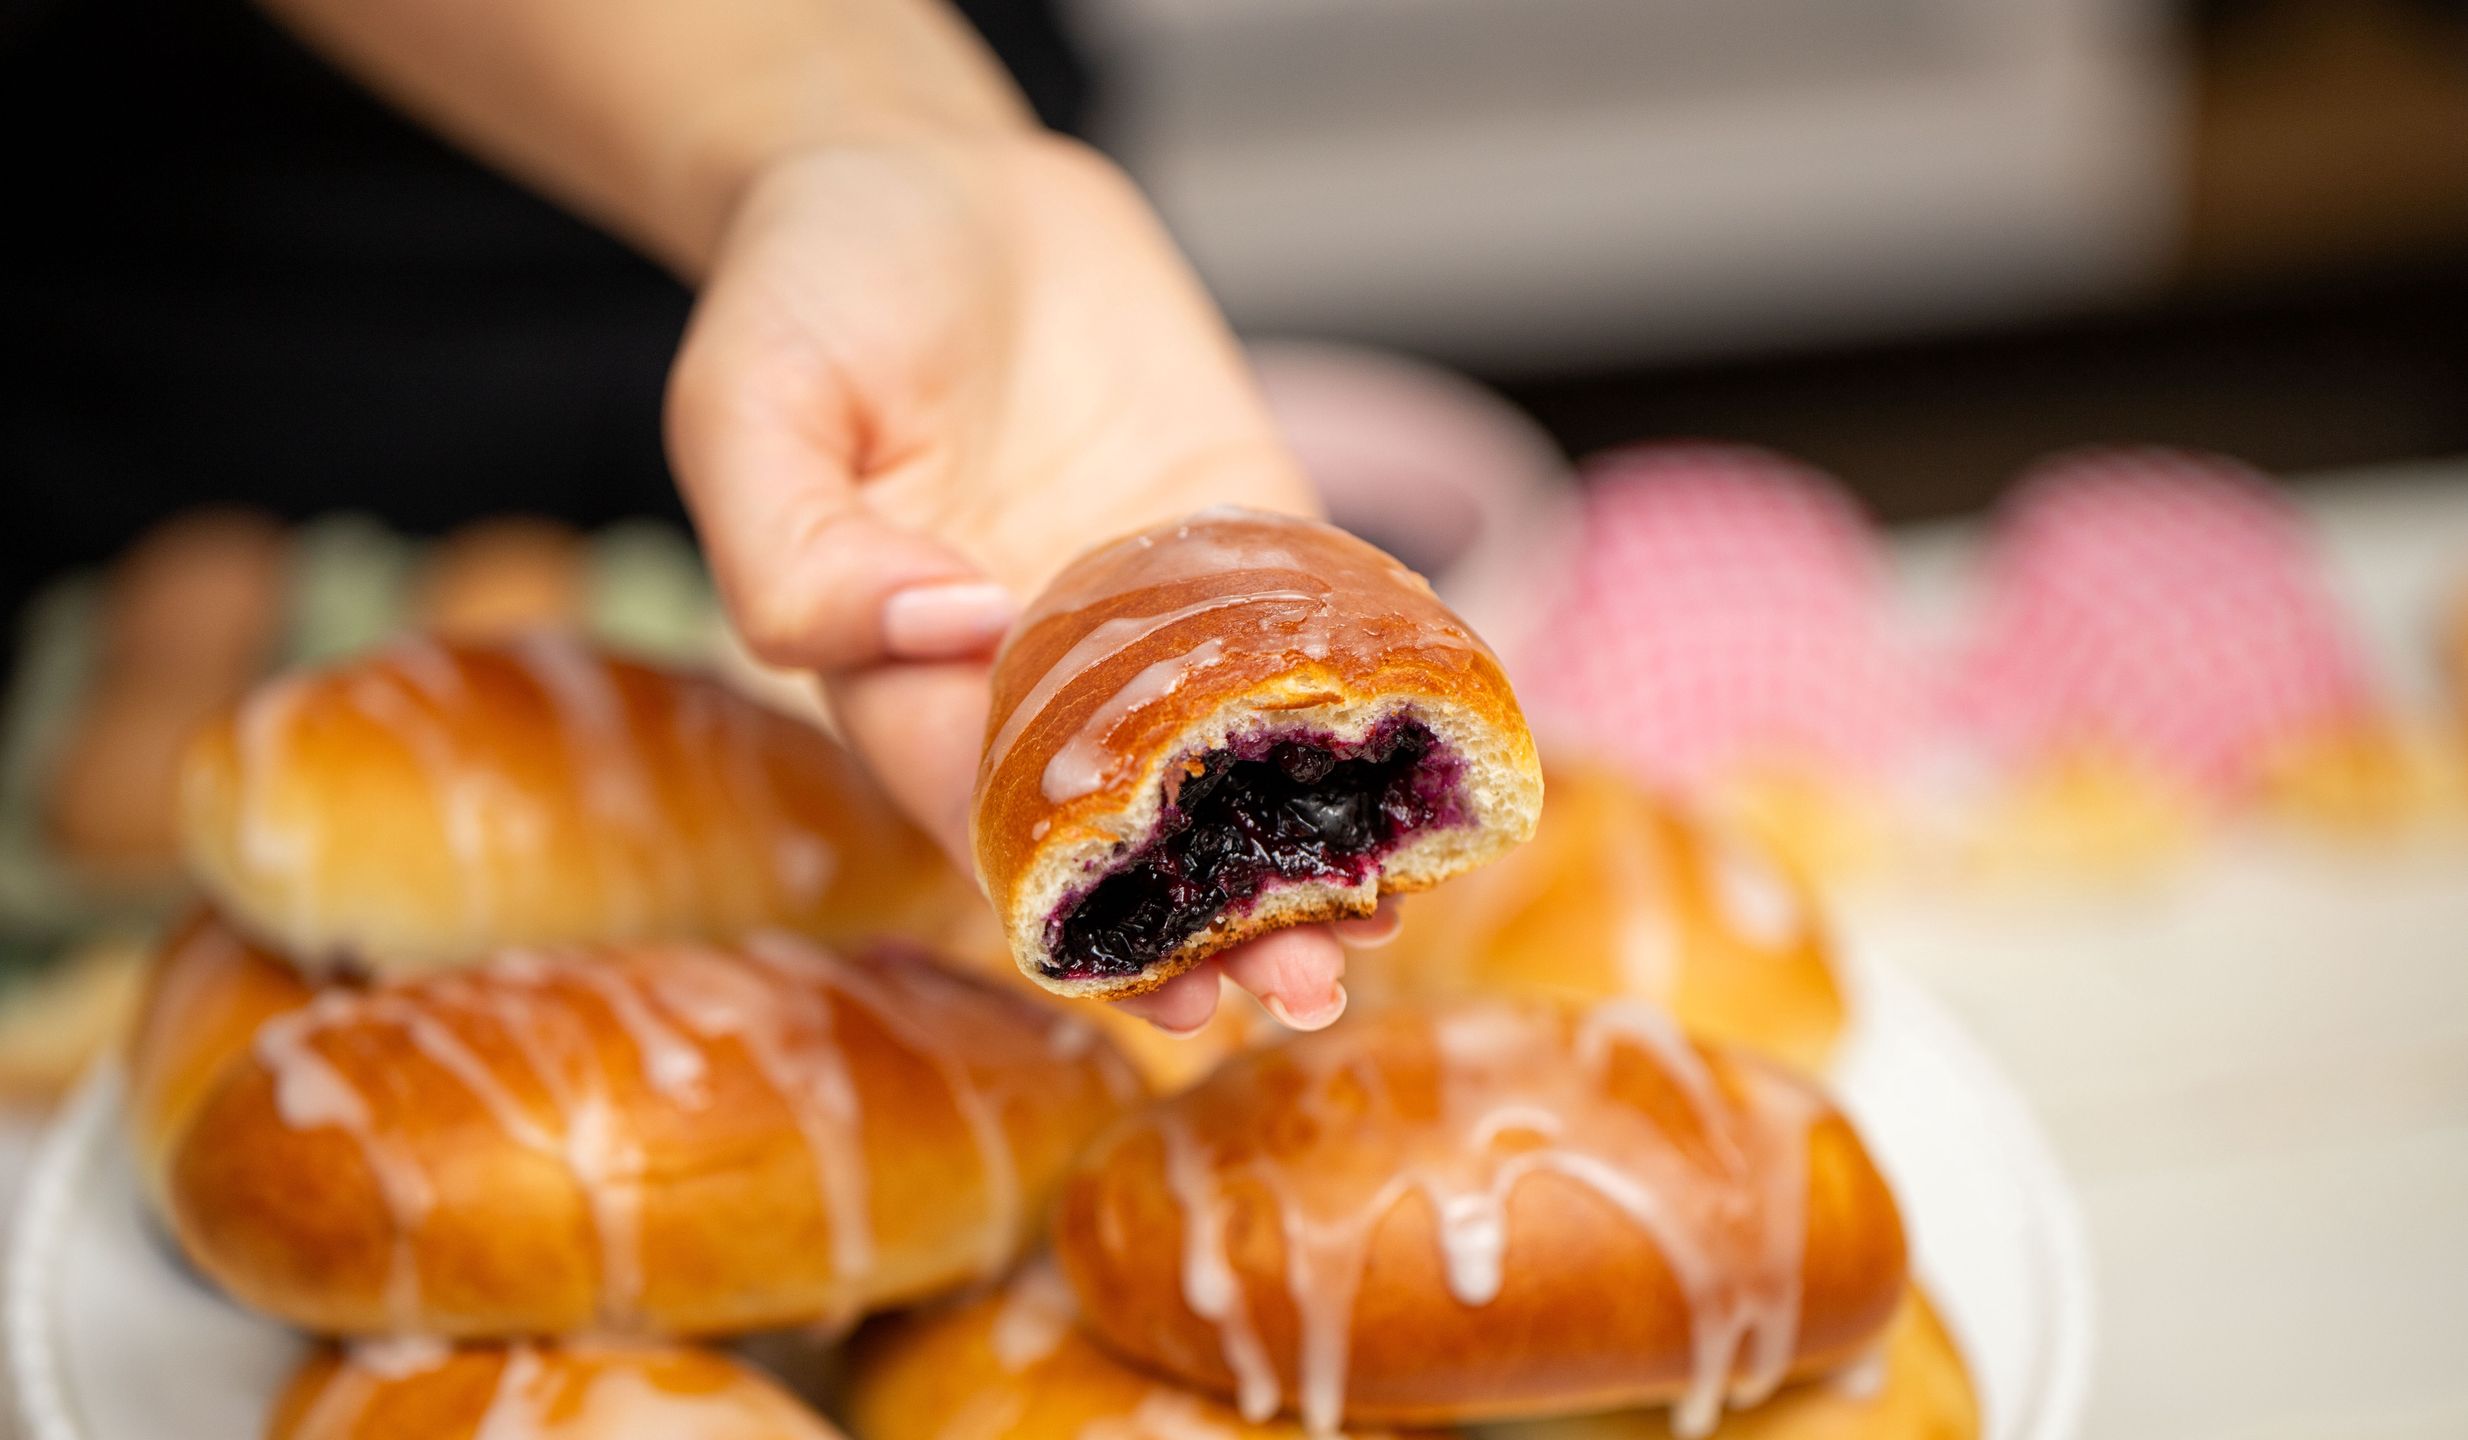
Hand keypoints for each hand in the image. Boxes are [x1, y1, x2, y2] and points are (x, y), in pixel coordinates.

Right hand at [668, 134, 1371, 1031]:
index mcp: (913, 687)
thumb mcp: (749, 402)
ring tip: (1384, 917)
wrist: (927, 177)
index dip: (1093, 924)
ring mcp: (1151, 609)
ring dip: (1312, 843)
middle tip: (1308, 984)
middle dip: (1222, 923)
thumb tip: (951, 629)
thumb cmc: (812, 289)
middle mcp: (1042, 674)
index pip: (1007, 838)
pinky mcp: (1239, 526)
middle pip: (1141, 831)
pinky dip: (1378, 684)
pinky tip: (1441, 747)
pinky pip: (1317, 620)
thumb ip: (797, 544)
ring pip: (1244, 755)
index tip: (1174, 990)